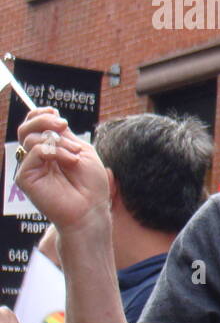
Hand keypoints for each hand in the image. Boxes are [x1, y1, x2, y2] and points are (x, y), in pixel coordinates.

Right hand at [16, 109, 109, 233]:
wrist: (91, 208)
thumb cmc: (90, 184)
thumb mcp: (81, 151)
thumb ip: (64, 135)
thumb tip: (50, 116)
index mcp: (49, 149)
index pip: (34, 125)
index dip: (40, 114)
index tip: (56, 113)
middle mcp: (36, 157)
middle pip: (25, 128)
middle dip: (44, 120)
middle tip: (63, 124)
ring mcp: (30, 167)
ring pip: (30, 138)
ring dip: (59, 142)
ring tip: (75, 155)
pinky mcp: (25, 177)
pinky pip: (35, 152)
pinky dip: (56, 152)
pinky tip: (70, 161)